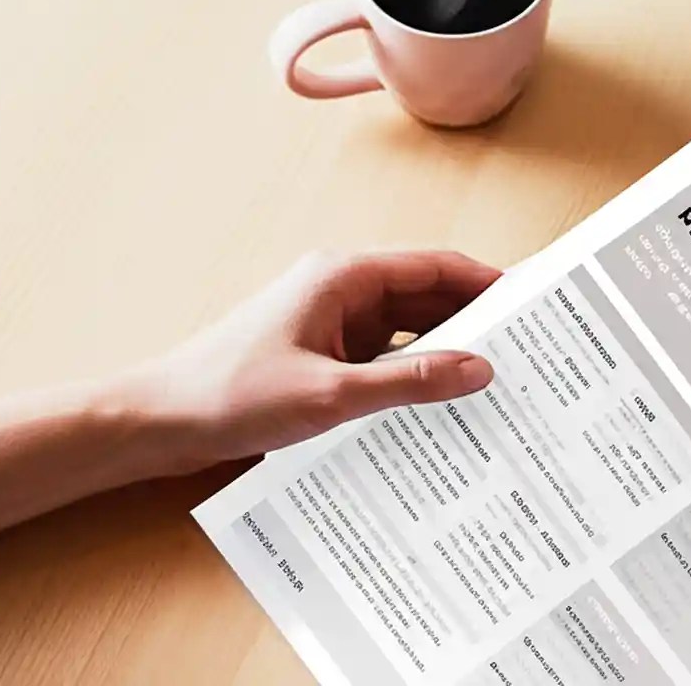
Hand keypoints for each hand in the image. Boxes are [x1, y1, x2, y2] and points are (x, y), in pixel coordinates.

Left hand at [133, 250, 500, 474]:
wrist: (159, 423)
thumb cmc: (230, 395)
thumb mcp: (331, 394)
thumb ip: (409, 382)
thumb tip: (478, 368)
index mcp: (343, 277)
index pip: (434, 268)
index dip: (486, 282)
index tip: (530, 303)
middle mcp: (341, 292)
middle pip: (426, 297)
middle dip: (473, 321)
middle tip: (525, 349)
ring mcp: (332, 324)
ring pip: (408, 330)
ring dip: (444, 351)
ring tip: (493, 379)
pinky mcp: (323, 355)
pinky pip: (385, 358)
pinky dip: (413, 374)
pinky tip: (440, 403)